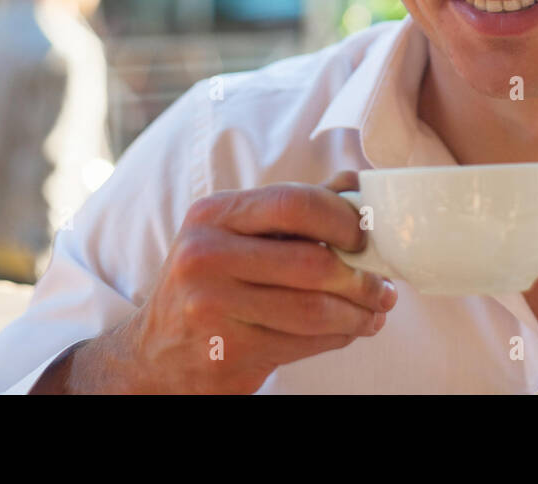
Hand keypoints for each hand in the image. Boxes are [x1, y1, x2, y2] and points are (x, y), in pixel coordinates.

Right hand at [41, 171, 396, 393]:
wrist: (153, 354)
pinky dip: (340, 337)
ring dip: (358, 312)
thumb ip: (294, 208)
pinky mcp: (226, 352)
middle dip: (361, 276)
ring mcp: (212, 307)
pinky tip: (352, 329)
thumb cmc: (209, 284)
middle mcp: (205, 256)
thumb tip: (358, 183)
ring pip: (313, 309)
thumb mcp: (235, 235)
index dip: (342, 218)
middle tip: (384, 284)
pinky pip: (303, 343)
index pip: (291, 203)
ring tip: (377, 309)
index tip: (367, 236)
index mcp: (212, 215)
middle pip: (310, 263)